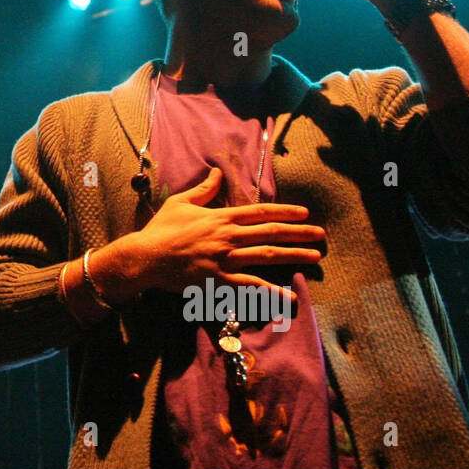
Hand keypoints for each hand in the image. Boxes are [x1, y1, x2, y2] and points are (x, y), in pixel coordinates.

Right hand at [92, 167, 324, 304]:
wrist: (147, 257)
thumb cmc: (162, 229)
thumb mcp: (181, 202)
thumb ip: (203, 189)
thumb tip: (216, 172)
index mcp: (221, 217)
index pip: (260, 212)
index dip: (285, 211)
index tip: (304, 212)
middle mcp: (229, 236)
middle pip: (272, 233)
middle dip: (299, 233)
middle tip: (321, 234)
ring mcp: (227, 259)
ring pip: (268, 256)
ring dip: (294, 256)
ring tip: (315, 257)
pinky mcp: (221, 280)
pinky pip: (252, 285)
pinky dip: (272, 291)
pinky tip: (290, 296)